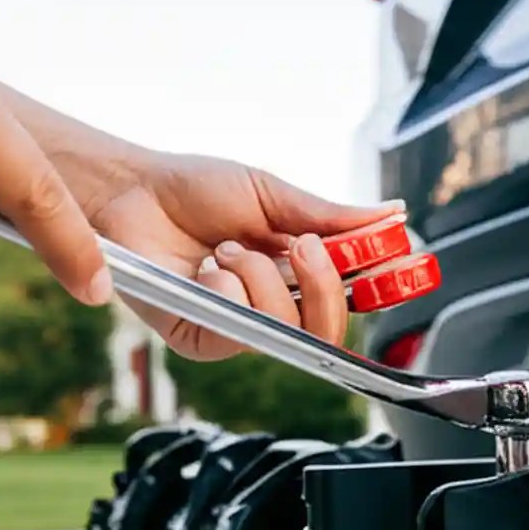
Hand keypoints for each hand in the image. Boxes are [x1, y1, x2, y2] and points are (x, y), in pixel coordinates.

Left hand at [93, 152, 403, 360]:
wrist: (132, 191)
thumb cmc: (193, 189)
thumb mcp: (271, 194)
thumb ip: (327, 215)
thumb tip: (391, 215)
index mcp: (296, 271)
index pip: (352, 296)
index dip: (381, 287)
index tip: (395, 262)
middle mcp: (273, 304)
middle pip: (330, 330)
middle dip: (327, 288)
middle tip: (304, 246)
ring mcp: (239, 326)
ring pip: (289, 333)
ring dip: (266, 281)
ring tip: (230, 248)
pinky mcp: (202, 339)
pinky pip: (241, 337)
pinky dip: (233, 296)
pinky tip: (208, 270)